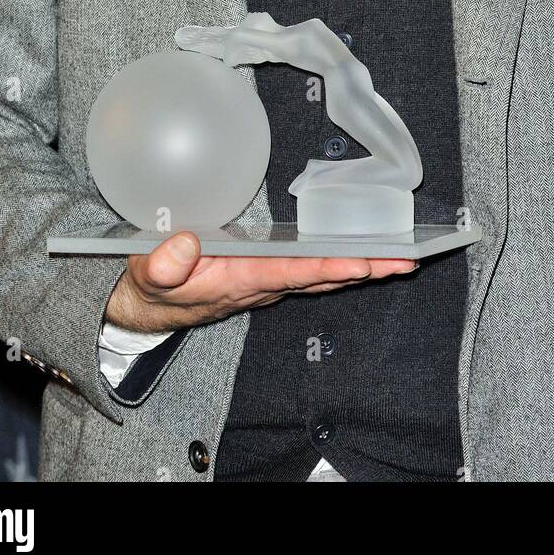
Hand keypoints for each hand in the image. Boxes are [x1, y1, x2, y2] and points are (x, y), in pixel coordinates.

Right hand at [104, 231, 416, 331]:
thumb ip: (164, 264)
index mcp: (239, 280)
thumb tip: (184, 246)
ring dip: (362, 268)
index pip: (292, 272)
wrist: (148, 308)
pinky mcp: (268, 274)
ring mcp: (268, 281)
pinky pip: (313, 270)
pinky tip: (365, 256)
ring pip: (322, 275)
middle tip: (405, 262)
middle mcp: (262, 284)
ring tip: (400, 259)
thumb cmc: (153, 287)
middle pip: (321, 276)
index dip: (327, 266)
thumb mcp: (149, 274)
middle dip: (364, 269)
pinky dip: (341, 263)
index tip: (362, 261)